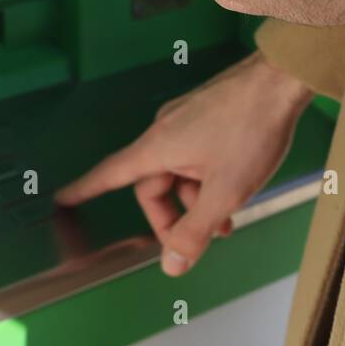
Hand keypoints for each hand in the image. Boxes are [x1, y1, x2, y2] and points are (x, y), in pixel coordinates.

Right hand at [54, 52, 312, 275]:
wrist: (280, 80)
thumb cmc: (251, 129)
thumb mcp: (225, 191)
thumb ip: (196, 231)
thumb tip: (171, 265)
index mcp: (158, 147)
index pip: (111, 174)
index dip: (86, 190)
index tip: (64, 197)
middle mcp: (165, 129)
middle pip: (154, 183)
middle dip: (176, 214)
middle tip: (205, 237)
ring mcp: (187, 118)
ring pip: (180, 170)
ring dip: (199, 196)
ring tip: (231, 214)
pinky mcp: (207, 112)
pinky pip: (196, 152)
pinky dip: (209, 175)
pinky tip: (236, 183)